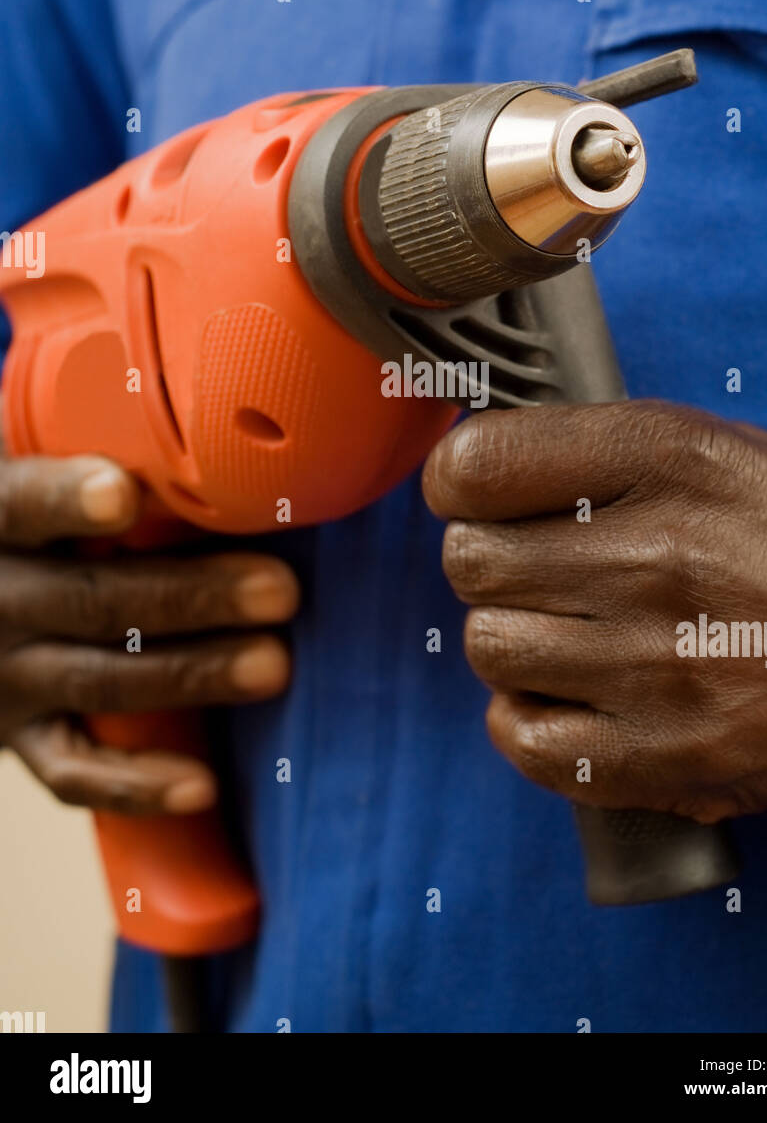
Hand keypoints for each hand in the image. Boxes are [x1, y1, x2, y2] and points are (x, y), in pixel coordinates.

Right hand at [0, 452, 297, 813]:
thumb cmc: (44, 518)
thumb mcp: (44, 475)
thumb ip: (105, 454)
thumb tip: (225, 439)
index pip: (20, 504)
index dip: (68, 499)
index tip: (124, 495)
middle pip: (89, 598)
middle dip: (191, 596)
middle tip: (281, 591)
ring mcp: (4, 676)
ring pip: (98, 681)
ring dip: (191, 676)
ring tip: (273, 665)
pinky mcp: (19, 737)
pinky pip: (73, 771)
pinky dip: (135, 785)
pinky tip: (204, 785)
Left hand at [423, 401, 766, 822]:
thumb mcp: (720, 452)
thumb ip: (596, 451)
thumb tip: (474, 468)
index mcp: (669, 461)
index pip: (476, 466)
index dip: (460, 482)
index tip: (478, 494)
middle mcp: (657, 558)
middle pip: (469, 562)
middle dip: (488, 561)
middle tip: (536, 569)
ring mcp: (661, 666)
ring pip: (491, 648)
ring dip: (515, 640)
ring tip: (569, 634)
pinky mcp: (671, 759)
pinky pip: (526, 742)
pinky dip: (532, 722)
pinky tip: (574, 698)